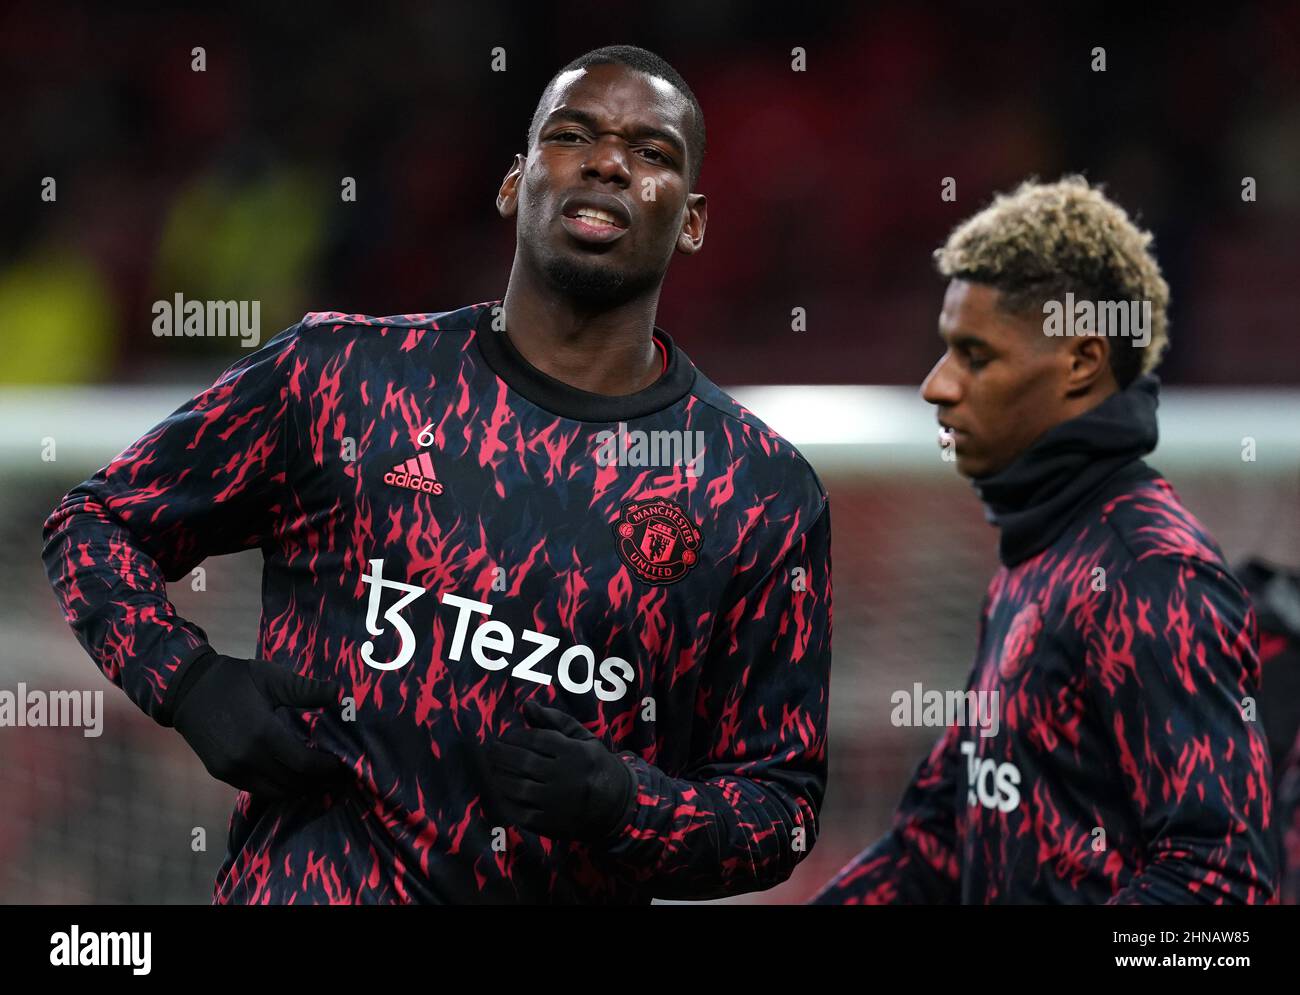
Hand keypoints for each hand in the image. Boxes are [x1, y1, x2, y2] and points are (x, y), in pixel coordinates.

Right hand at [168, 648, 351, 798]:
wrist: (188, 688)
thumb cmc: (235, 679)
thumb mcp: (272, 678)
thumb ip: (307, 690)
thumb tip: (342, 694)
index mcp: (263, 732)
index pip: (304, 764)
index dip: (327, 768)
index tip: (342, 765)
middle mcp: (246, 757)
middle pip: (293, 783)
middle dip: (318, 782)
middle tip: (336, 776)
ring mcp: (232, 769)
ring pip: (275, 792)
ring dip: (299, 789)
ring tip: (318, 779)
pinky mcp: (221, 773)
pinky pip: (257, 789)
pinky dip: (278, 788)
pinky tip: (291, 778)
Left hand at [482, 699, 634, 841]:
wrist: (616, 806)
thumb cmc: (594, 766)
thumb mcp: (582, 738)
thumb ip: (555, 720)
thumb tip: (527, 705)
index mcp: (575, 753)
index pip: (536, 739)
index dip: (515, 736)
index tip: (505, 736)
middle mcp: (566, 777)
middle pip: (523, 762)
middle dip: (501, 754)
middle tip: (491, 750)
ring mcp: (558, 803)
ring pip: (518, 787)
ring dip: (499, 776)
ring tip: (493, 768)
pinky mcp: (551, 824)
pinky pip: (521, 812)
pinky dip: (507, 801)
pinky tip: (501, 791)